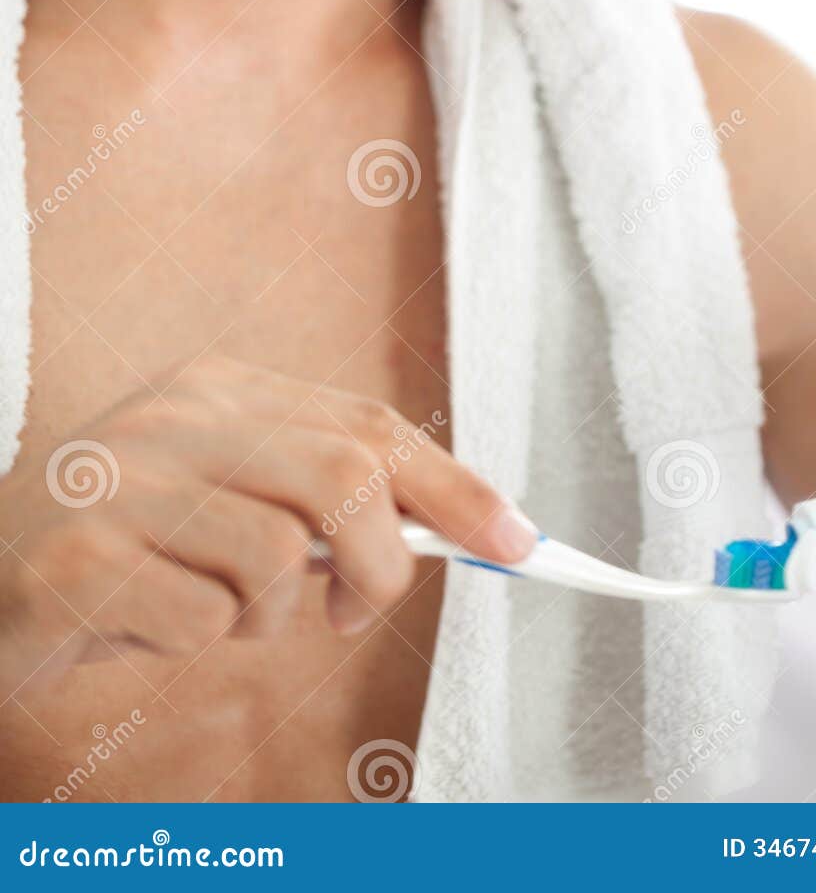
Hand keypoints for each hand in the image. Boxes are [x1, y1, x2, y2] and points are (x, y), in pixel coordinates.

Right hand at [0, 354, 535, 695]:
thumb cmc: (126, 548)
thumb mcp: (223, 498)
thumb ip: (316, 495)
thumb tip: (447, 528)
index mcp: (222, 388)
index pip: (369, 424)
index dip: (455, 484)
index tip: (518, 539)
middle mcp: (177, 416)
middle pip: (343, 476)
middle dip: (378, 563)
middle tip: (347, 612)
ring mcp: (124, 480)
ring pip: (279, 557)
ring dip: (269, 616)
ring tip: (212, 611)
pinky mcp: (81, 558)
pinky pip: (202, 621)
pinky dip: (198, 644)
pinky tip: (147, 623)